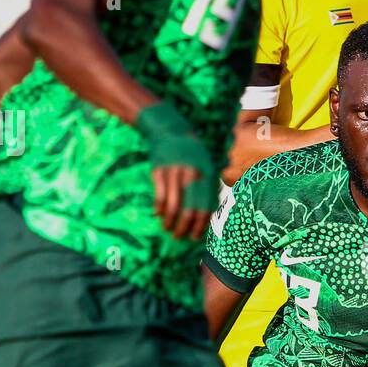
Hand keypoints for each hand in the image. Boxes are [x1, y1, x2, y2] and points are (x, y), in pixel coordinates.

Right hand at [138, 101, 216, 241]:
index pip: (205, 208)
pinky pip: (159, 196)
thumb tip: (208, 215)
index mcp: (207, 175)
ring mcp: (175, 172)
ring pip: (173, 206)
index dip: (200, 225)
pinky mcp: (159, 170)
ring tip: (167, 229)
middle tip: (179, 237)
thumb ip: (209, 188)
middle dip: (184, 228)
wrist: (171, 129)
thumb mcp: (207, 166)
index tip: (195, 237)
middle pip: (190, 210)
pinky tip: (158, 215)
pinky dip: (159, 209)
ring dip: (170, 222)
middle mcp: (192, 175)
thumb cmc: (192, 153)